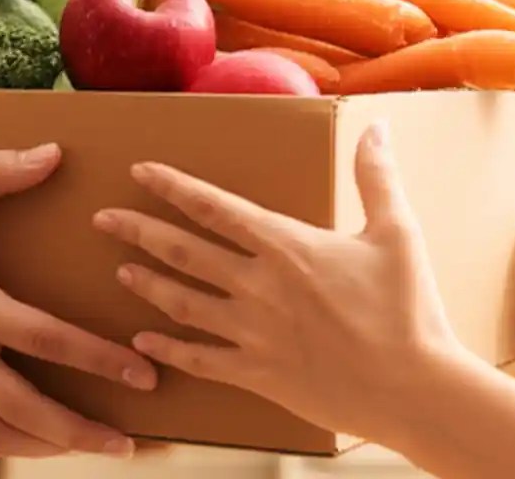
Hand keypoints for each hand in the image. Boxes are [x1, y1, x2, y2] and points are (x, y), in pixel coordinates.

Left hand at [91, 123, 465, 440]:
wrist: (411, 388)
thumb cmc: (408, 309)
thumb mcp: (398, 231)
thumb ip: (376, 176)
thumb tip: (376, 127)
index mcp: (287, 246)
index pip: (215, 207)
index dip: (174, 187)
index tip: (140, 172)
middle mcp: (259, 286)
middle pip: (184, 251)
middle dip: (139, 230)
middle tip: (103, 219)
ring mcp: (253, 333)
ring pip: (182, 302)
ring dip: (148, 283)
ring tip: (121, 270)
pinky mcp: (258, 375)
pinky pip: (199, 359)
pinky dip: (167, 349)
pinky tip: (143, 341)